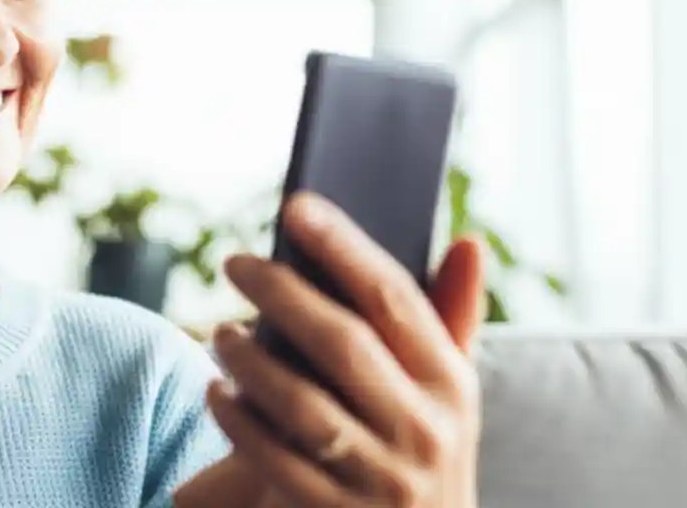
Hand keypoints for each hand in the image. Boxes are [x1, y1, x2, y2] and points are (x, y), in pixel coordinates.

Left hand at [175, 192, 484, 507]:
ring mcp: (383, 481)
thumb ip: (450, 317)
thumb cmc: (420, 443)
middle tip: (234, 262)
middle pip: (342, 343)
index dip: (344, 246)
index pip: (394, 297)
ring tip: (220, 332)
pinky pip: (275, 460)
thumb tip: (470, 241)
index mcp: (453, 383)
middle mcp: (426, 431)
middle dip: (281, 293)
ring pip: (302, 405)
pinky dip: (239, 421)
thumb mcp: (447, 390)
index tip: (295, 206)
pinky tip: (217, 393)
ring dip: (250, 361)